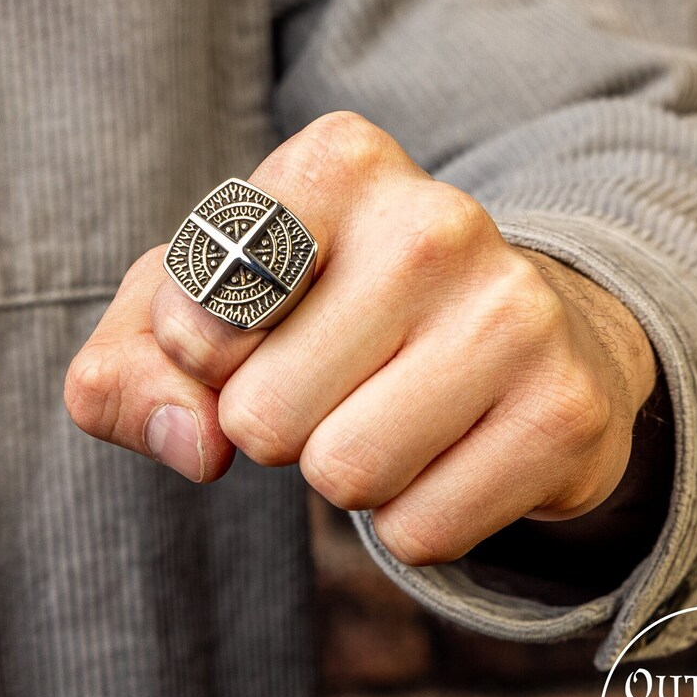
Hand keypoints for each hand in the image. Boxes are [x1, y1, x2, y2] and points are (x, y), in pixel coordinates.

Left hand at [64, 112, 657, 564]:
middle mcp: (436, 219)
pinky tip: (451, 449)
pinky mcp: (564, 411)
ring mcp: (515, 313)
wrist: (516, 332)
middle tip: (339, 381)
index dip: (204, 354)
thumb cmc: (330, 315)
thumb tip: (191, 446)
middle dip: (276, 428)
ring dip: (344, 474)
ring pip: (343, 477)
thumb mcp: (206, 311)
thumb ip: (132, 366)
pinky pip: (418, 533)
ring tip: (396, 411)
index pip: (195, 312)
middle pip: (261, 417)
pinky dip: (411, 518)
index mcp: (336, 163)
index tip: (261, 327)